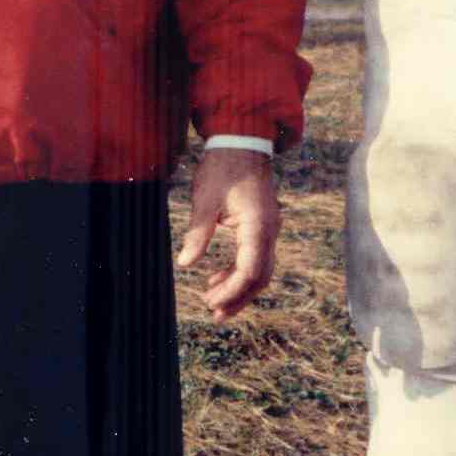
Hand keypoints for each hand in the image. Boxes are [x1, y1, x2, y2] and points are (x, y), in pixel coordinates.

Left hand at [177, 146, 279, 321]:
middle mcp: (269, 230)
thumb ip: (197, 232)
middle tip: (214, 314)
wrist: (241, 141)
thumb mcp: (205, 198)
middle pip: (260, 276)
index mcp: (258, 225)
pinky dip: (238, 271)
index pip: (251, 270)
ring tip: (213, 301)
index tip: (210, 302)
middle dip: (238, 298)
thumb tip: (186, 264)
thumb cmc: (222, 166)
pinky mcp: (261, 226)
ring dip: (238, 288)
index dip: (232, 291)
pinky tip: (217, 277)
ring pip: (260, 269)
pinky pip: (255, 256)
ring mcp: (268, 228)